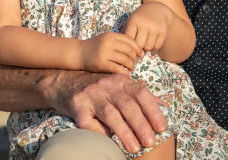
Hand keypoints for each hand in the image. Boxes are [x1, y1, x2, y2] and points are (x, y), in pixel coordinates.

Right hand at [46, 71, 167, 153]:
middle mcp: (107, 85)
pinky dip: (100, 133)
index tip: (162, 127)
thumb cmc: (98, 89)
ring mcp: (91, 95)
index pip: (141, 93)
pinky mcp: (77, 106)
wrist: (64, 82)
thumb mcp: (119, 86)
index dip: (153, 110)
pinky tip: (108, 140)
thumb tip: (164, 107)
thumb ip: (139, 96)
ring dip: (124, 132)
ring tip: (134, 148)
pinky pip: (89, 123)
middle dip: (141, 125)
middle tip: (150, 141)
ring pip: (110, 114)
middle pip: (127, 105)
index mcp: (121, 81)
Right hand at [80, 32, 141, 73]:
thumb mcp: (106, 39)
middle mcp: (108, 43)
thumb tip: (136, 50)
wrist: (78, 53)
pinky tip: (126, 74)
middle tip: (134, 63)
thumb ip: (118, 42)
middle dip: (134, 58)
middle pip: (129, 51)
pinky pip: (118, 69)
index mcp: (110, 35)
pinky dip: (124, 72)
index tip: (140, 54)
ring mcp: (105, 53)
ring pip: (125, 60)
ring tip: (130, 68)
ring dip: (130, 66)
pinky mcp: (102, 64)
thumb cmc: (94, 46)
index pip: (130, 40)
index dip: (137, 48)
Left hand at [124, 2, 171, 51]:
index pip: (129, 39)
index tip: (130, 45)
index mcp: (134, 20)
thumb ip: (127, 34)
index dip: (129, 44)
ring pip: (148, 47)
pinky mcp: (163, 31)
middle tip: (139, 44)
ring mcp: (155, 27)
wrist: (157, 9)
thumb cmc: (140, 19)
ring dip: (146, 48)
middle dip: (138, 47)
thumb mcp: (131, 21)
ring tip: (145, 42)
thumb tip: (130, 51)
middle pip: (139, 45)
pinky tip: (152, 41)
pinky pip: (157, 47)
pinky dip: (154, 47)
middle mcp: (145, 23)